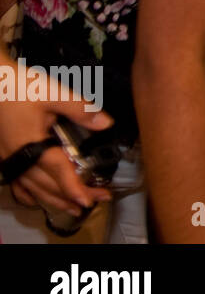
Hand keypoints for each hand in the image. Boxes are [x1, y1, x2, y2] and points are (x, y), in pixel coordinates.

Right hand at [0, 74, 113, 216]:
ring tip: (72, 207)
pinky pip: (16, 183)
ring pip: (32, 188)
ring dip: (53, 199)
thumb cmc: (18, 86)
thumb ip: (80, 109)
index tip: (90, 201)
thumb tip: (106, 123)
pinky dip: (29, 194)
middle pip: (47, 185)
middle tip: (95, 201)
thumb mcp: (52, 93)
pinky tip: (36, 198)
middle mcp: (18, 158)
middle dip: (71, 196)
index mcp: (31, 146)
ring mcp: (8, 159)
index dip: (75, 188)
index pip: (58, 173)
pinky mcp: (3, 155)